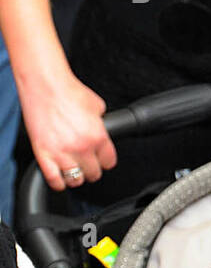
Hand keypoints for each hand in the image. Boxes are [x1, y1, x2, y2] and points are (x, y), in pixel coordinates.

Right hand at [22, 72, 116, 192]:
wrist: (44, 85)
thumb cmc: (68, 91)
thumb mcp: (97, 106)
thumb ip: (102, 122)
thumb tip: (102, 128)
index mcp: (98, 136)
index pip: (109, 162)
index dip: (105, 161)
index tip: (102, 160)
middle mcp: (82, 147)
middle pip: (94, 173)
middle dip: (91, 168)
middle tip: (87, 162)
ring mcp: (61, 153)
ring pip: (75, 180)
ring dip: (76, 177)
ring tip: (74, 169)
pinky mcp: (43, 155)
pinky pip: (54, 181)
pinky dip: (58, 182)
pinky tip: (60, 175)